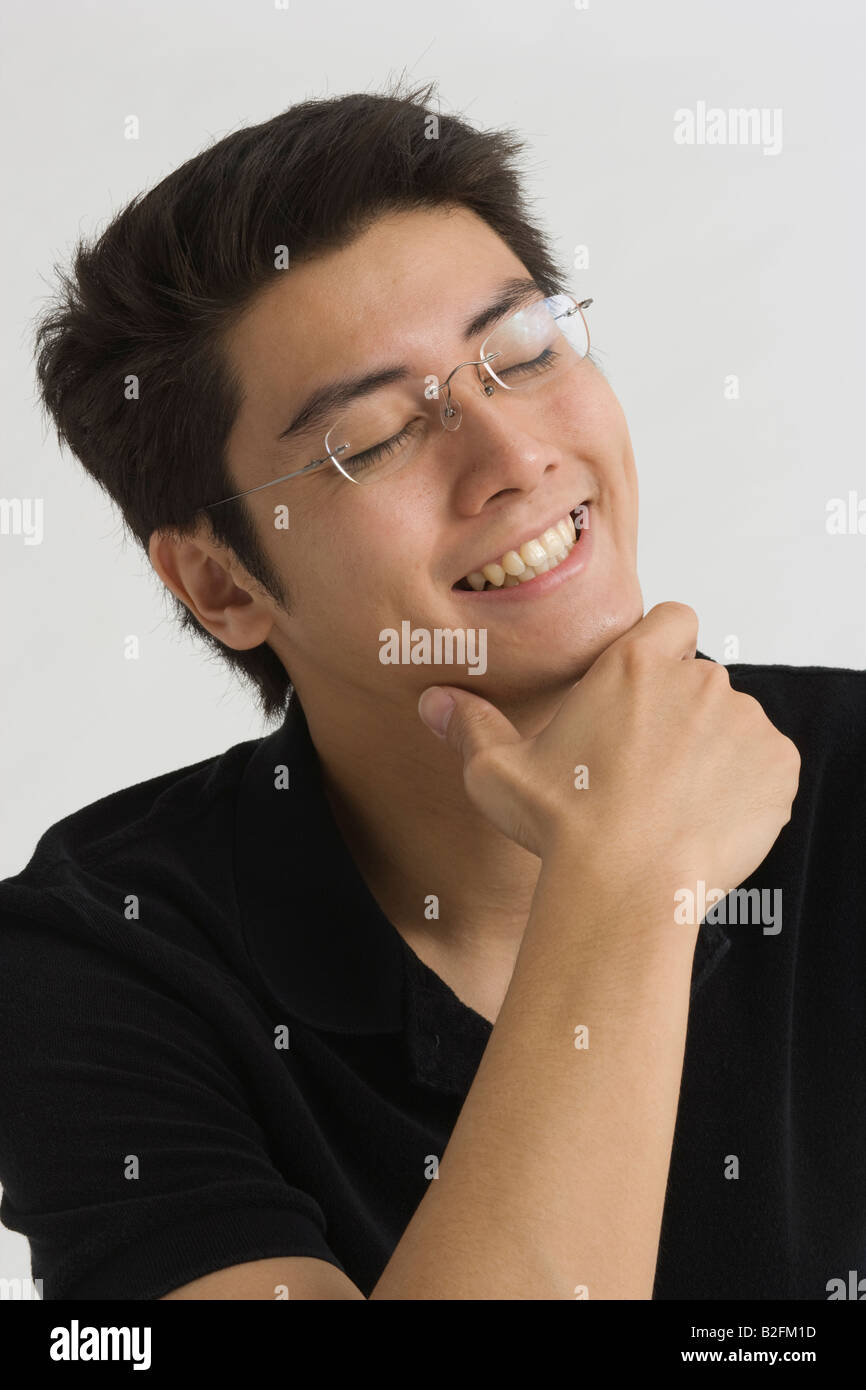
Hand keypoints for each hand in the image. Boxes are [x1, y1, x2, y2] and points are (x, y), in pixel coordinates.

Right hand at [418, 603, 800, 898]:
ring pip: (735, 726)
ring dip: (716, 752)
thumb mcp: (498, 772)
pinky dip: (749, 788)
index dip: (664, 648)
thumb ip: (470, 726)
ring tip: (674, 805)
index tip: (645, 691)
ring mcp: (745, 723)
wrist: (626, 887)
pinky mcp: (777, 768)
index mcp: (634, 665)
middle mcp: (697, 681)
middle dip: (682, 716)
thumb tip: (432, 701)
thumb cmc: (561, 825)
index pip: (673, 619)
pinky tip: (707, 822)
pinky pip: (768, 767)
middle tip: (646, 771)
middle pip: (700, 681)